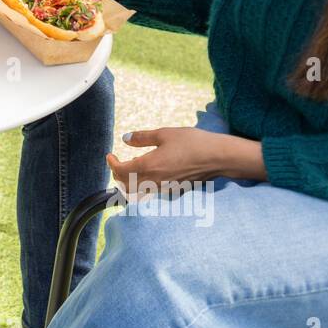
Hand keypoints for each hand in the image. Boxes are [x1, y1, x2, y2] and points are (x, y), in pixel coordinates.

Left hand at [107, 127, 265, 194]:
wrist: (217, 157)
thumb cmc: (192, 142)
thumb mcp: (164, 134)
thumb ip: (142, 138)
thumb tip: (125, 138)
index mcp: (148, 166)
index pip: (120, 171)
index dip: (111, 164)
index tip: (110, 155)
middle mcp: (153, 181)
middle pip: (125, 186)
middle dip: (117, 175)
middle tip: (117, 163)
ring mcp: (164, 188)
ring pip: (137, 192)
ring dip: (128, 183)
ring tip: (129, 169)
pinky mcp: (173, 190)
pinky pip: (150, 192)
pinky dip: (142, 186)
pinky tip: (147, 174)